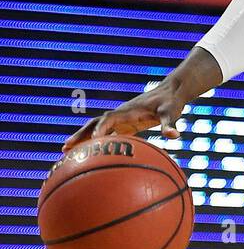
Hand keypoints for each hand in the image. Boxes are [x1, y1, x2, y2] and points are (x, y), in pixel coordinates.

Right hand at [63, 82, 187, 151]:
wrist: (169, 92)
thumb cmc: (170, 102)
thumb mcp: (171, 111)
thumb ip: (170, 123)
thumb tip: (174, 136)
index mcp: (128, 111)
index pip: (109, 119)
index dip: (101, 128)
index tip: (94, 140)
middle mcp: (120, 114)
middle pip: (95, 123)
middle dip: (81, 135)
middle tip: (65, 148)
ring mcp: (120, 119)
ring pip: (96, 128)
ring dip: (82, 138)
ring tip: (65, 152)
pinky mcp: (124, 124)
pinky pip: (106, 133)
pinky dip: (95, 142)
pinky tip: (89, 156)